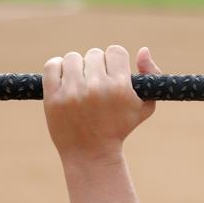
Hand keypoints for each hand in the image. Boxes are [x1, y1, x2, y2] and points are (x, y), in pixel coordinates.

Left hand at [43, 46, 162, 161]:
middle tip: (97, 81)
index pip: (116, 51)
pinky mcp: (53, 97)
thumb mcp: (146, 105)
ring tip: (81, 81)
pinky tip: (65, 78)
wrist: (91, 152)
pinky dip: (58, 68)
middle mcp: (96, 87)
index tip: (113, 73)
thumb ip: (152, 74)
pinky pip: (52, 65)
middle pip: (94, 53)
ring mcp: (72, 92)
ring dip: (78, 67)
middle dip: (97, 66)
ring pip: (73, 57)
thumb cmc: (121, 127)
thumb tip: (143, 50)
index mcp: (120, 87)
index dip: (115, 61)